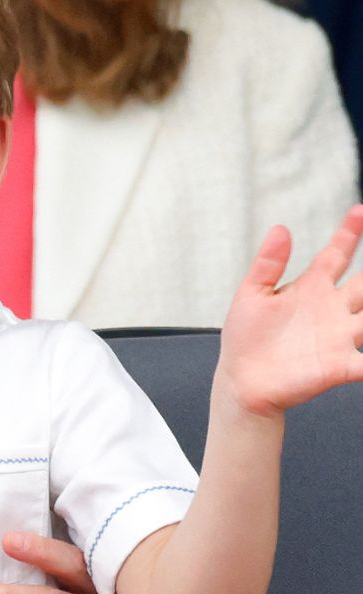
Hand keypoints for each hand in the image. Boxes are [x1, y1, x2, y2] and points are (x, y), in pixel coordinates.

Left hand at [217, 204, 362, 415]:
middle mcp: (331, 309)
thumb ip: (268, 264)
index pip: (336, 254)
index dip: (349, 233)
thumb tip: (280, 229)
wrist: (242, 382)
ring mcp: (340, 336)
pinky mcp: (340, 364)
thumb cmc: (245, 339)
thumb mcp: (252, 295)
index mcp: (310, 288)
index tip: (359, 211)